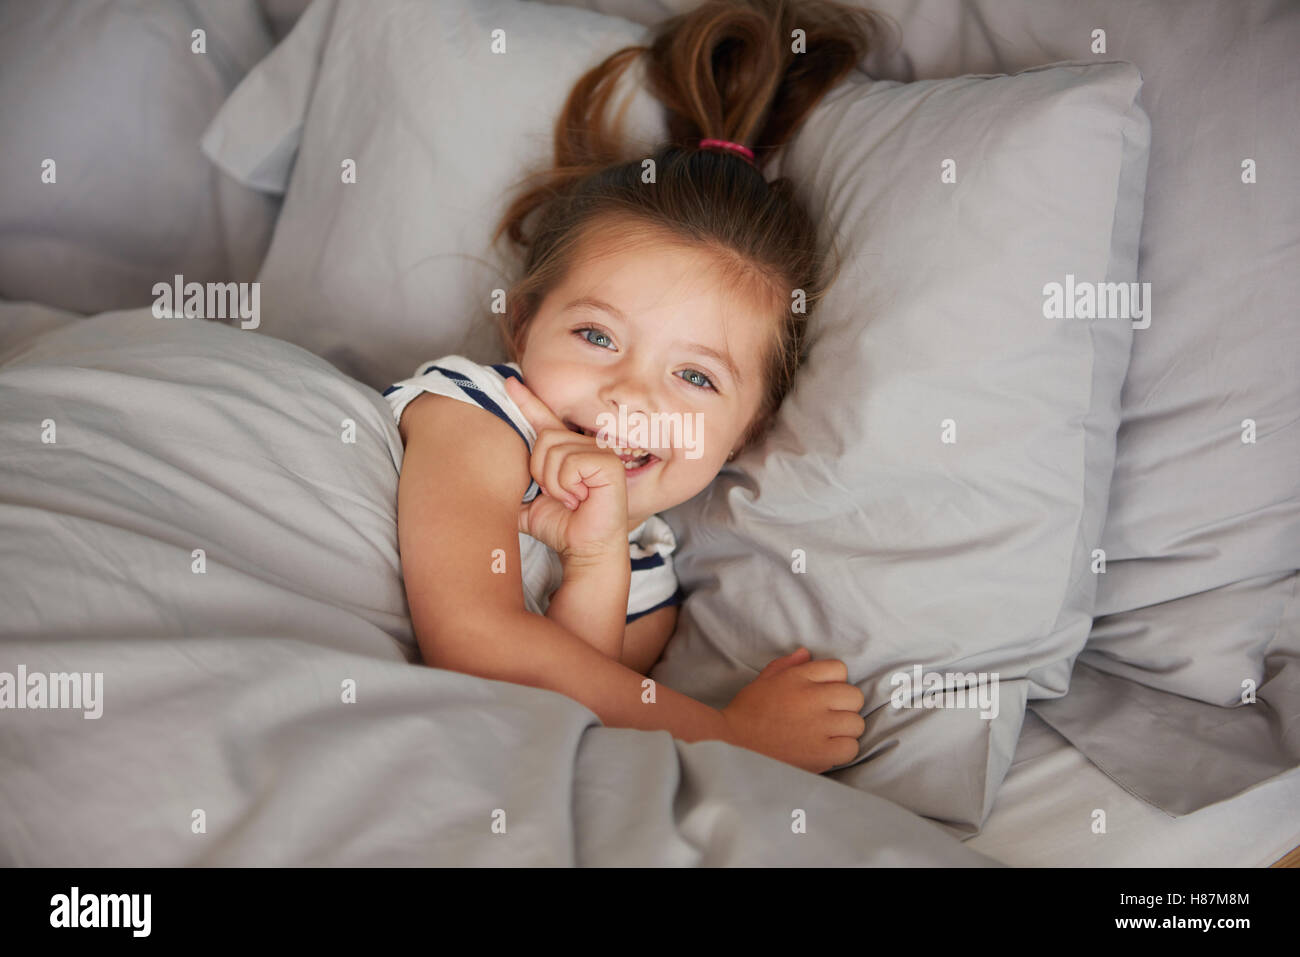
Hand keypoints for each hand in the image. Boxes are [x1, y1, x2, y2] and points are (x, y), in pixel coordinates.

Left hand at [504, 375, 628, 564]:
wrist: (584, 551)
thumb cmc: (562, 528)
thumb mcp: (528, 505)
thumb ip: (512, 489)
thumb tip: (483, 485)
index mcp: (566, 451)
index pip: (543, 420)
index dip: (526, 401)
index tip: (508, 383)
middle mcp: (584, 446)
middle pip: (543, 438)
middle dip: (540, 472)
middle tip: (558, 495)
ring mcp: (599, 452)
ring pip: (553, 451)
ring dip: (554, 483)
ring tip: (570, 499)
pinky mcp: (609, 464)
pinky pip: (570, 463)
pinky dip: (567, 486)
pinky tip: (580, 499)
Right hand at [721, 647, 866, 773]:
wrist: (733, 745)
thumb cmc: (747, 712)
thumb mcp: (764, 681)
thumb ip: (787, 665)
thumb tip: (806, 653)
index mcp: (798, 678)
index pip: (839, 669)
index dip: (834, 683)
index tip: (824, 695)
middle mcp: (812, 698)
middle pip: (854, 696)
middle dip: (844, 706)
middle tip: (829, 716)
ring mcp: (818, 726)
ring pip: (856, 723)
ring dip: (845, 730)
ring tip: (828, 735)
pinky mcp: (821, 753)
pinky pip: (851, 748)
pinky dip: (843, 750)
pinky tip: (828, 751)